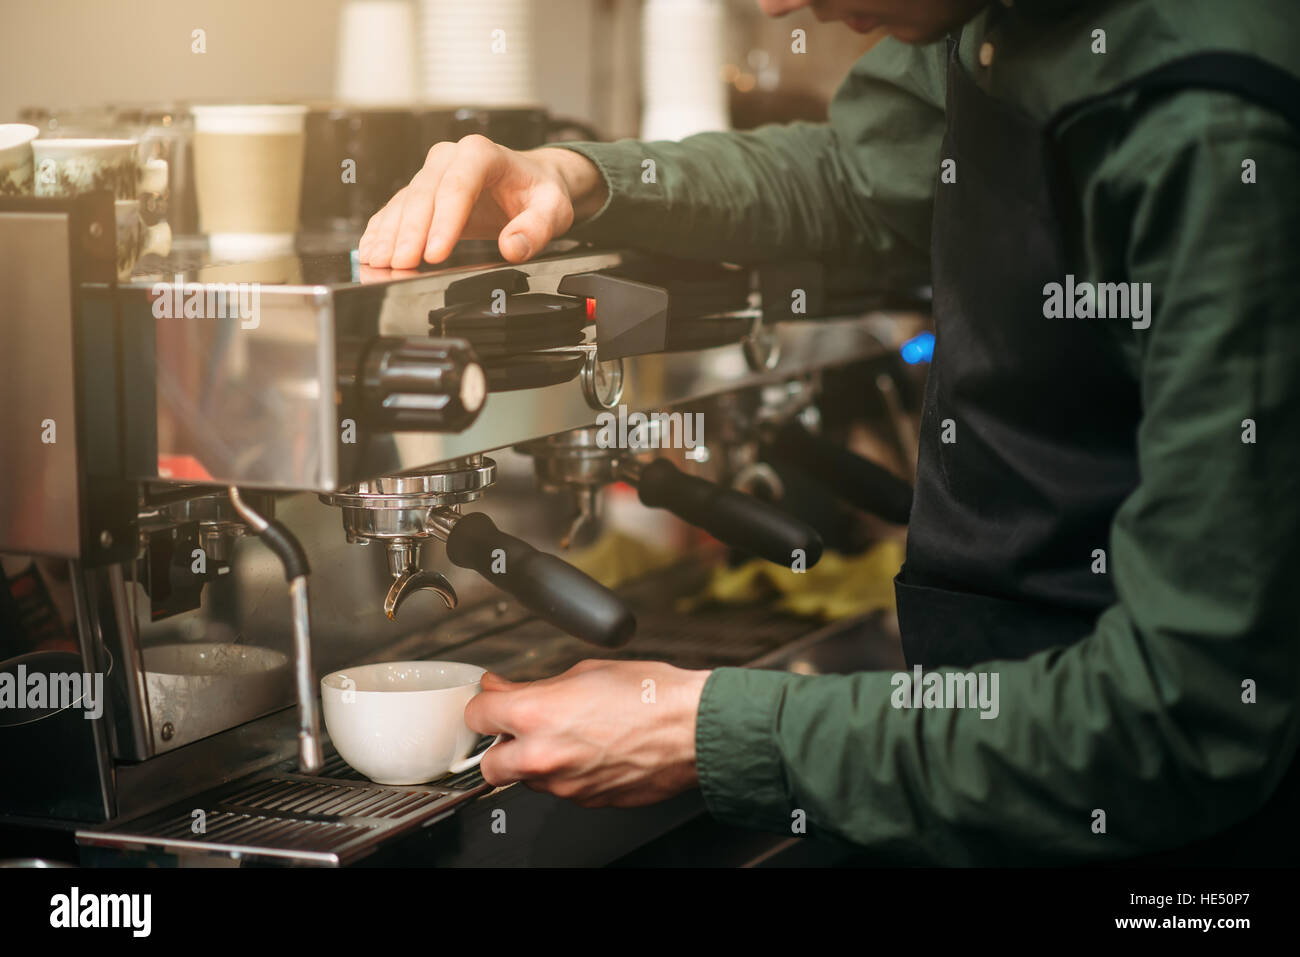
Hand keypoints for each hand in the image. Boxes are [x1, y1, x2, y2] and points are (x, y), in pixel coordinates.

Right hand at [357, 136, 606, 268]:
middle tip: (401, 263)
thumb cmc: (540, 192)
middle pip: (424, 194)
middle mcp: (451, 158)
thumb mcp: (553, 209)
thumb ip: (537, 228)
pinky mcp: (423, 192)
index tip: (436, 254)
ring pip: (405, 202)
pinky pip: (397, 209)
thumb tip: (513, 247)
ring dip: (390, 234)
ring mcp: (433, 173)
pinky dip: (382, 230)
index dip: (444, 222)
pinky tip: (371, 249)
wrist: (531, 182)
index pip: (457, 186)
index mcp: (482, 153)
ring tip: (380, 261)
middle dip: (410, 232)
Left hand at [465, 660, 710, 807]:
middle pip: (488, 765)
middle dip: (500, 746)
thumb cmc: (650, 695)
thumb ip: (534, 685)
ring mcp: (564, 785)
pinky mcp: (586, 801)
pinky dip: (567, 773)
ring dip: (534, 761)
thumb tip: (505, 688)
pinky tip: (593, 750)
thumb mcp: (584, 672)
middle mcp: (543, 756)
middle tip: (521, 727)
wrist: (695, 729)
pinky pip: (561, 789)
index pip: (476, 716)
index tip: (495, 701)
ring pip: (526, 780)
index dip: (486, 704)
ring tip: (570, 734)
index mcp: (536, 715)